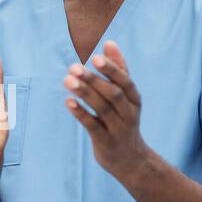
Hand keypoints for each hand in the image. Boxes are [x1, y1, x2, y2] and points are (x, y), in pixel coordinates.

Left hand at [63, 41, 147, 176]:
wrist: (130, 159)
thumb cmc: (124, 119)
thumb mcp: (126, 96)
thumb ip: (119, 69)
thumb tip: (109, 42)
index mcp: (134, 99)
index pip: (125, 81)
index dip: (111, 69)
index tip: (94, 57)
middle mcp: (129, 113)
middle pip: (113, 94)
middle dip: (93, 80)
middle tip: (73, 67)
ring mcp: (118, 129)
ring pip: (102, 109)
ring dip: (84, 93)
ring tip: (67, 81)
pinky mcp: (105, 142)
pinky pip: (93, 126)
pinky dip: (81, 113)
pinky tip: (68, 102)